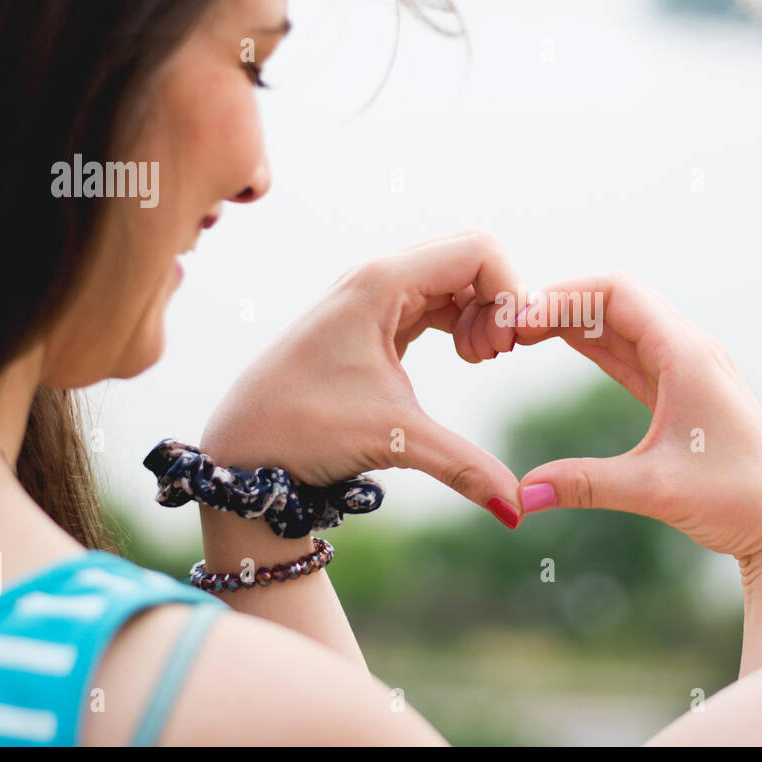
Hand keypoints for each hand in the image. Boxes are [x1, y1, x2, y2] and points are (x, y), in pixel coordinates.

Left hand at [201, 229, 524, 524]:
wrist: (243, 450)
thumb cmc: (303, 431)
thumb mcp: (393, 441)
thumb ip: (463, 466)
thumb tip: (518, 511)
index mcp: (381, 282)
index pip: (478, 250)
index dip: (510, 291)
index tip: (509, 348)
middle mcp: (379, 278)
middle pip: (472, 259)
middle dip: (499, 303)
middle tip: (495, 357)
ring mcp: (377, 296)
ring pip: (458, 279)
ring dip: (483, 314)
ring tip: (480, 360)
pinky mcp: (377, 320)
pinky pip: (439, 299)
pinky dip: (464, 322)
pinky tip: (467, 357)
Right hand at [513, 273, 761, 571]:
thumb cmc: (736, 500)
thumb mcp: (654, 490)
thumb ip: (585, 485)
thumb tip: (521, 495)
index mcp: (687, 354)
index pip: (616, 293)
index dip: (562, 297)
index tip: (520, 320)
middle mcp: (689, 349)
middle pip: (614, 300)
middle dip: (560, 305)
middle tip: (509, 327)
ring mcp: (687, 368)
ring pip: (621, 325)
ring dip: (573, 323)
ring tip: (521, 333)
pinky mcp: (682, 391)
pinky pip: (630, 352)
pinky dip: (593, 345)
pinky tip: (559, 344)